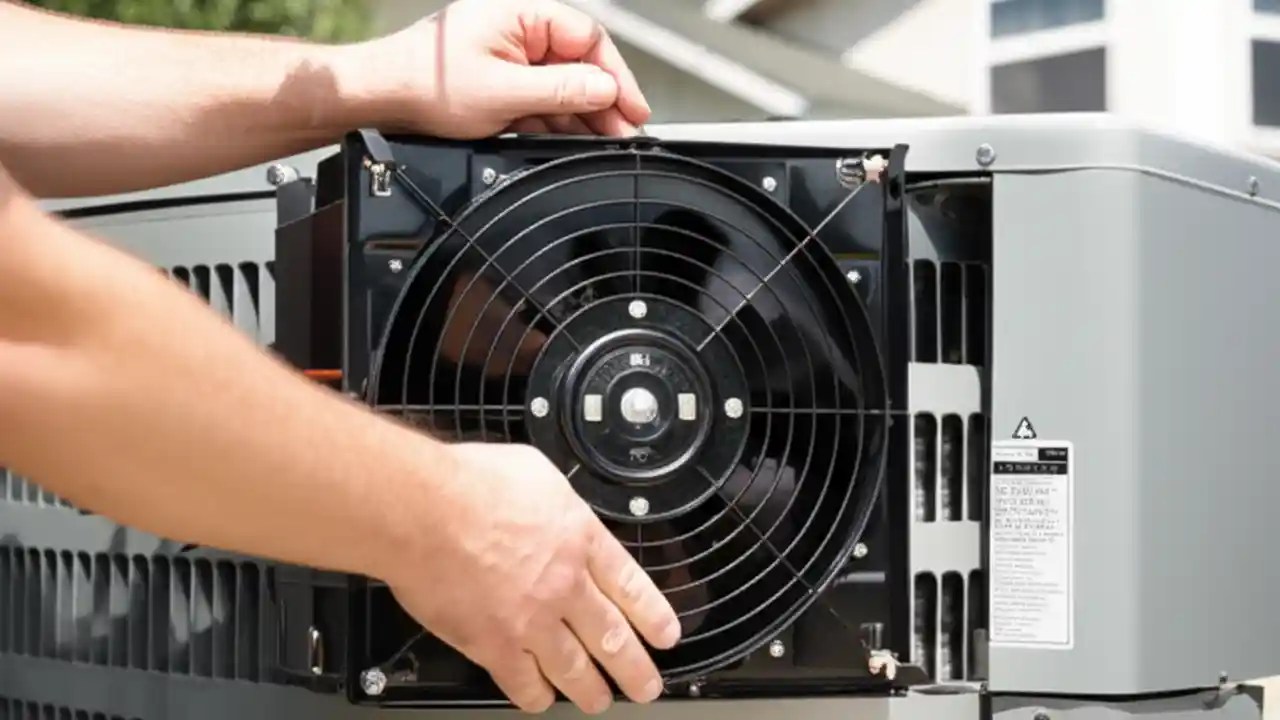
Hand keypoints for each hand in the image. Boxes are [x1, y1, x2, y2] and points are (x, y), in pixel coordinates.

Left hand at [372, 0, 649, 138]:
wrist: (382, 99)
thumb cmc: (427, 84)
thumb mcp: (505, 93)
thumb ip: (561, 90)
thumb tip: (605, 89)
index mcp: (521, 15)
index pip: (587, 38)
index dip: (615, 75)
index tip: (632, 108)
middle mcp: (518, 31)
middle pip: (578, 65)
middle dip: (602, 102)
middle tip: (623, 134)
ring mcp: (510, 57)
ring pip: (561, 87)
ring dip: (582, 116)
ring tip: (604, 142)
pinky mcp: (501, 82)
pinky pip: (540, 99)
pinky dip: (556, 120)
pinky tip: (572, 140)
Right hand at [388, 443, 680, 713]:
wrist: (424, 510)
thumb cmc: (470, 481)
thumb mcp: (537, 472)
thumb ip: (557, 504)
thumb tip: (558, 509)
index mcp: (581, 539)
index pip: (632, 586)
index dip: (653, 615)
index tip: (666, 635)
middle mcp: (565, 586)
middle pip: (613, 637)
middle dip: (635, 669)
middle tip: (646, 686)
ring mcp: (531, 621)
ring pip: (575, 670)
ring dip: (592, 691)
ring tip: (601, 702)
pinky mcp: (493, 646)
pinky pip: (523, 684)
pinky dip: (536, 697)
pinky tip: (542, 699)